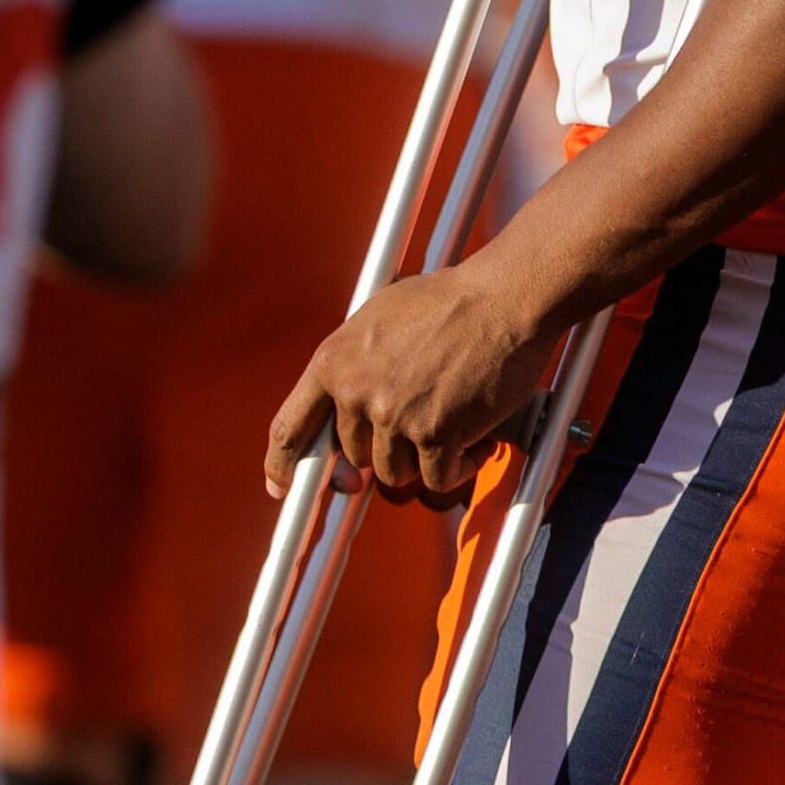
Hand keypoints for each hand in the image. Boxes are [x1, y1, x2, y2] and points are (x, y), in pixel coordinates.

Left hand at [266, 264, 561, 504]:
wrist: (504, 297)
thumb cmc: (451, 300)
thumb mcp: (377, 318)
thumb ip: (352, 363)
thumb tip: (345, 403)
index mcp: (333, 362)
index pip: (288, 429)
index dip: (280, 465)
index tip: (282, 487)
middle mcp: (355, 392)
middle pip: (355, 456)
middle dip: (389, 449)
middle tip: (421, 432)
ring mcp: (394, 416)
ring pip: (395, 472)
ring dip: (425, 459)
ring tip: (455, 428)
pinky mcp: (436, 433)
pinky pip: (437, 478)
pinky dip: (459, 467)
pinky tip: (477, 443)